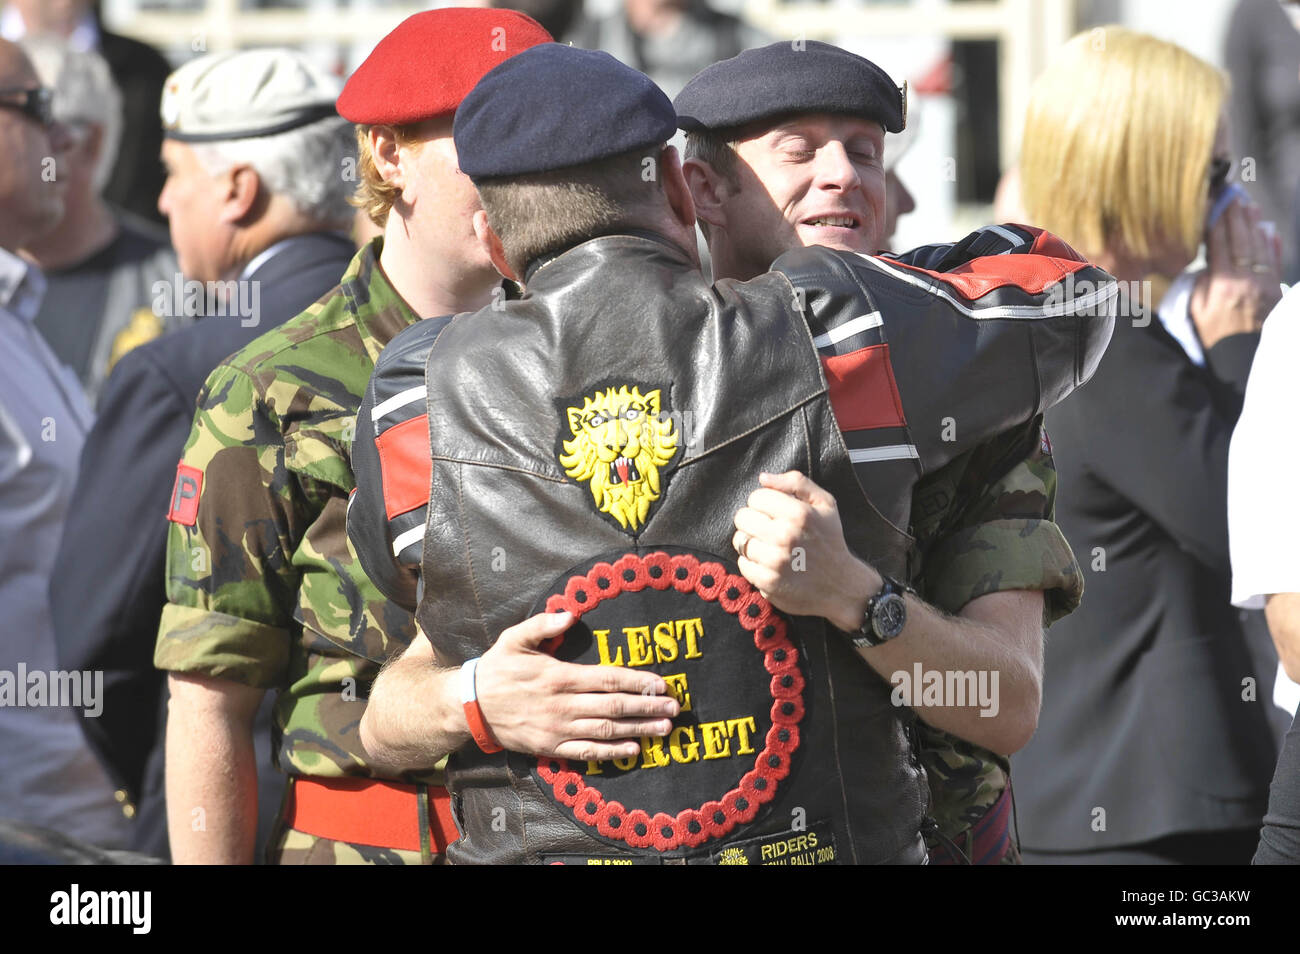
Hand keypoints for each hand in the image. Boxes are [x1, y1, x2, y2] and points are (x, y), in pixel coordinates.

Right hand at [473, 611, 679, 760]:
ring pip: (606, 731)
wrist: (471, 707)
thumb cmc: (496, 669)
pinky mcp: (551, 748)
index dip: (637, 681)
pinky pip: (586, 753)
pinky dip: (612, 753)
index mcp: (559, 677)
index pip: (607, 679)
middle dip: (647, 707)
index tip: (661, 684)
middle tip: (674, 708)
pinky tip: (633, 751)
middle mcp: (563, 705)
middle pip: (614, 707)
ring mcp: (558, 729)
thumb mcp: (514, 639)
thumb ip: (543, 624)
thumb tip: (570, 614)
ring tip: (664, 729)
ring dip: (638, 730)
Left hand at [732, 470, 876, 631]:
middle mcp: (785, 536)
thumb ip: (796, 483)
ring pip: (740, 540)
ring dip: (752, 542)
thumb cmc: (830, 541)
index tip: (773, 512)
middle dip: (753, 520)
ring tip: (770, 547)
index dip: (763, 503)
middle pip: (742, 517)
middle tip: (769, 529)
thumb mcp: (825, 504)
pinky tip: (769, 564)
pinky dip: (752, 563)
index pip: (756, 497)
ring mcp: (775, 561)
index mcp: (799, 514)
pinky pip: (743, 563)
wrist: (841, 586)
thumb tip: (763, 477)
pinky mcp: (768, 582)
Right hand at [1191, 198, 1281, 348]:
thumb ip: (1201, 282)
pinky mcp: (1275, 290)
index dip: (1217, 221)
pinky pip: (1275, 261)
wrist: (1238, 360)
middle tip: (1233, 195)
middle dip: (1237, 215)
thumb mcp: (1194, 310)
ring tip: (1249, 205)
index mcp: (1223, 284)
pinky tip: (1268, 230)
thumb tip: (1208, 260)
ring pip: (1261, 246)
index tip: (1214, 202)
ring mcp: (1264, 283)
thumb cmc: (1211, 336)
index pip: (1220, 244)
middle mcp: (1247, 280)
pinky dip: (1273, 243)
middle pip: (1242, 239)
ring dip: (1255, 223)